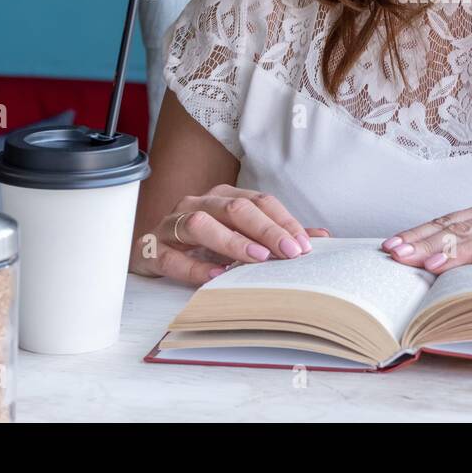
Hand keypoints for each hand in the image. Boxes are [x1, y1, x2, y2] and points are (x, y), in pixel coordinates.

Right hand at [130, 184, 329, 285]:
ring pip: (201, 223)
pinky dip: (195, 266)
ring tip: (256, 258)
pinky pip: (172, 256)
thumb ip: (278, 236)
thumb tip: (321, 238)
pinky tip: (216, 276)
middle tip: (288, 252)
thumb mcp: (241, 237)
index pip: (260, 201)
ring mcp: (173, 223)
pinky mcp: (152, 248)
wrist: (150, 251)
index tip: (304, 246)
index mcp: (224, 196)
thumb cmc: (202, 244)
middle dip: (265, 230)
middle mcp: (199, 203)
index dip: (284, 222)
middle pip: (235, 208)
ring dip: (231, 241)